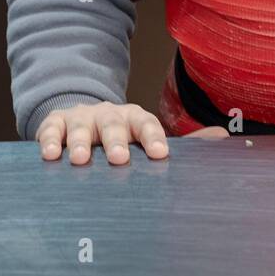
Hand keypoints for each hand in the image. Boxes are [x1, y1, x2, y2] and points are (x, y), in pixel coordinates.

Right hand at [35, 101, 227, 164]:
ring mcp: (82, 118)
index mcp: (135, 118)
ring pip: (83, 128)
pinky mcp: (56, 124)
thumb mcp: (148, 138)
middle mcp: (110, 115)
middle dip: (117, 141)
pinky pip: (52, 130)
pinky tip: (50, 155)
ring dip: (82, 143)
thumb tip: (223, 137)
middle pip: (115, 125)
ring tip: (81, 160)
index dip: (154, 138)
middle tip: (119, 159)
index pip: (147, 124)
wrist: (81, 119)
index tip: (160, 155)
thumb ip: (185, 143)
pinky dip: (50, 141)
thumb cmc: (121, 137)